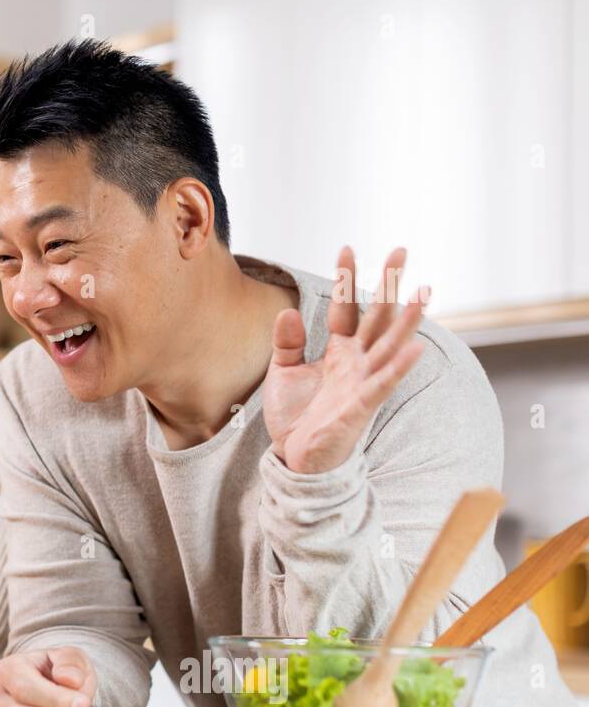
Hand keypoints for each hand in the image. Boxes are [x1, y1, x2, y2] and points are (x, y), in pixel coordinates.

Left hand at [263, 247, 428, 473]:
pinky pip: (383, 383)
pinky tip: (414, 347)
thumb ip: (288, 342)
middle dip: (389, 285)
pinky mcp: (361, 406)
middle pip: (377, 317)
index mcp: (338, 351)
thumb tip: (287, 312)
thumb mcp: (283, 372)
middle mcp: (356, 361)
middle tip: (401, 250)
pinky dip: (398, 366)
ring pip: (389, 345)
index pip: (346, 308)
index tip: (347, 248)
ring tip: (423, 291)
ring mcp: (362, 382)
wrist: (295, 458)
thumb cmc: (296, 416)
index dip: (347, 279)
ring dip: (407, 320)